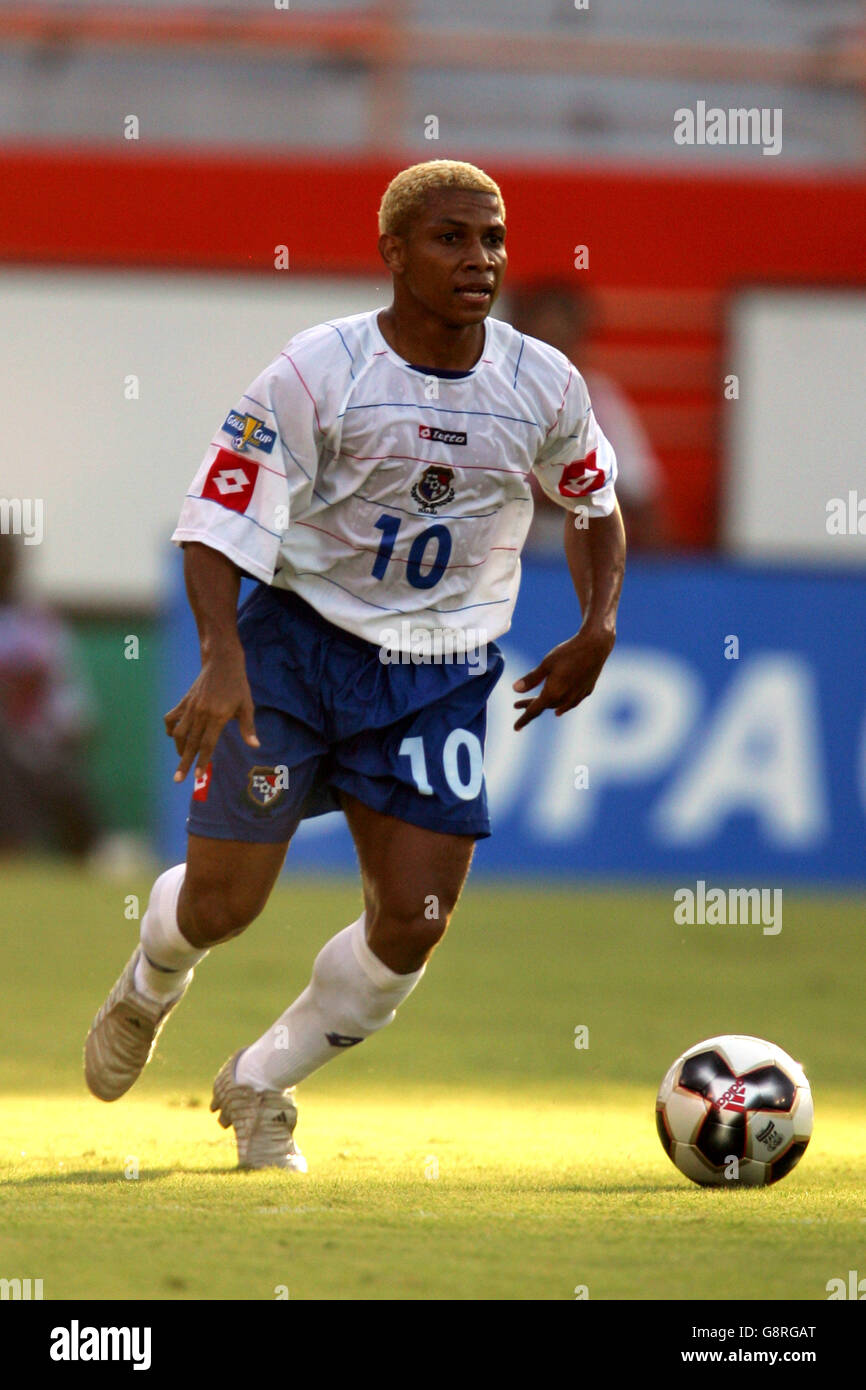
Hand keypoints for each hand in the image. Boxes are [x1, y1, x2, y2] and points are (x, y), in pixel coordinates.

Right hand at [164, 646, 258, 781]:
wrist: (222, 662)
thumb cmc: (238, 685)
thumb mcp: (247, 706)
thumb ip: (248, 727)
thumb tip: (255, 745)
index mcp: (217, 716)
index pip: (208, 744)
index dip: (202, 761)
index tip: (198, 776)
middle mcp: (201, 713)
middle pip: (191, 743)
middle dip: (184, 763)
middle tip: (177, 780)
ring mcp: (191, 707)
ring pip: (179, 733)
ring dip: (179, 748)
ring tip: (181, 759)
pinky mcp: (184, 701)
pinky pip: (172, 718)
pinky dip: (170, 728)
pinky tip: (173, 736)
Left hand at [512, 625, 614, 731]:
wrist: (595, 645)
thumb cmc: (568, 652)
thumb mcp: (546, 664)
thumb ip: (531, 679)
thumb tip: (515, 689)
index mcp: (553, 693)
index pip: (534, 710)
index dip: (524, 719)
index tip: (516, 728)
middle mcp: (566, 698)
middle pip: (545, 706)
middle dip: (531, 706)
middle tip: (517, 704)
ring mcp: (578, 696)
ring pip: (559, 705)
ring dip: (547, 705)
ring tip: (538, 705)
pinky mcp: (587, 690)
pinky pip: (571, 702)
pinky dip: (563, 705)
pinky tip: (560, 707)